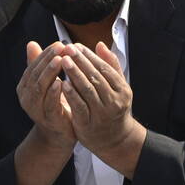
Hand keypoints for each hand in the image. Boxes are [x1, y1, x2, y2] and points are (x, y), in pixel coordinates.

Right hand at [17, 41, 76, 150]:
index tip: (59, 43)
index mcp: (25, 86)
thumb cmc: (54, 104)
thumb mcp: (46, 83)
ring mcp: (35, 109)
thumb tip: (31, 43)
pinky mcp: (47, 119)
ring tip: (60, 60)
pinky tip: (62, 82)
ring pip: (40, 88)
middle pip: (36, 74)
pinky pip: (49, 104)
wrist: (58, 135)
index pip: (34, 65)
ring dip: (50, 72)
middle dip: (48, 59)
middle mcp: (26, 97)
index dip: (45, 53)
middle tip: (61, 46)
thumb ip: (39, 65)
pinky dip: (54, 93)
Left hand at [58, 42, 143, 160]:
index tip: (76, 45)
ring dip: (74, 74)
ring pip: (87, 90)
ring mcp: (102, 114)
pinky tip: (62, 84)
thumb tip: (100, 44)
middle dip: (80, 62)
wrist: (115, 140)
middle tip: (67, 48)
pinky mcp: (89, 124)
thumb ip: (110, 66)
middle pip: (95, 77)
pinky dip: (71, 95)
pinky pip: (79, 106)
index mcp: (122, 90)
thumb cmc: (113, 108)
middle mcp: (114, 101)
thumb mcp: (118, 87)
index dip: (90, 56)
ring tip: (63, 61)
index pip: (104, 68)